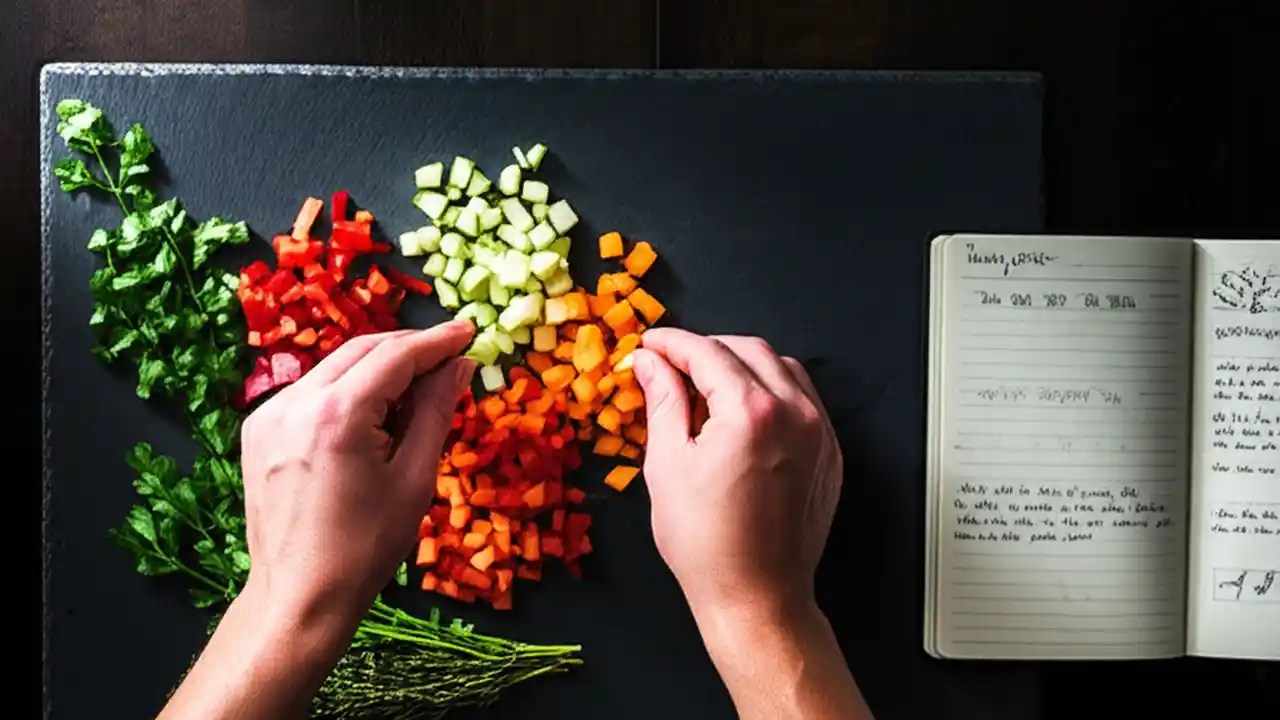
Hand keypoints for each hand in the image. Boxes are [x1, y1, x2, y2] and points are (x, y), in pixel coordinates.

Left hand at [240, 320, 475, 629]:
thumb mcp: (414, 479)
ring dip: (379, 367)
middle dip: (409, 348)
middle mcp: (295, 402)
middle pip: (363, 350)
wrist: (299, 597)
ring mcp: (269, 414)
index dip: (436, 341)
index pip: (396, 355)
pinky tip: (374, 413)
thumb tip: (459, 367)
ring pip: (335, 366)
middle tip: (450, 356)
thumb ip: (436, 412)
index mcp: (337, 415)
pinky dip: (348, 389)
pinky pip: (312, 390)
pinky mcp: (259, 430)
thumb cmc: (365, 549)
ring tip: (417, 389)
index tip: (468, 333)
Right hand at [633, 329, 868, 719]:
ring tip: (706, 389)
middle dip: (707, 348)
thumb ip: (663, 401)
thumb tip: (650, 363)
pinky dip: (771, 390)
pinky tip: (742, 414)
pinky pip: (803, 398)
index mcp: (750, 412)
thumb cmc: (707, 544)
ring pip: (781, 367)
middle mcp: (794, 412)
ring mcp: (819, 431)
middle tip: (672, 364)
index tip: (650, 344)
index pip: (707, 352)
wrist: (757, 595)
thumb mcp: (667, 465)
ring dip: (742, 364)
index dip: (672, 342)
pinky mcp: (829, 451)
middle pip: (748, 349)